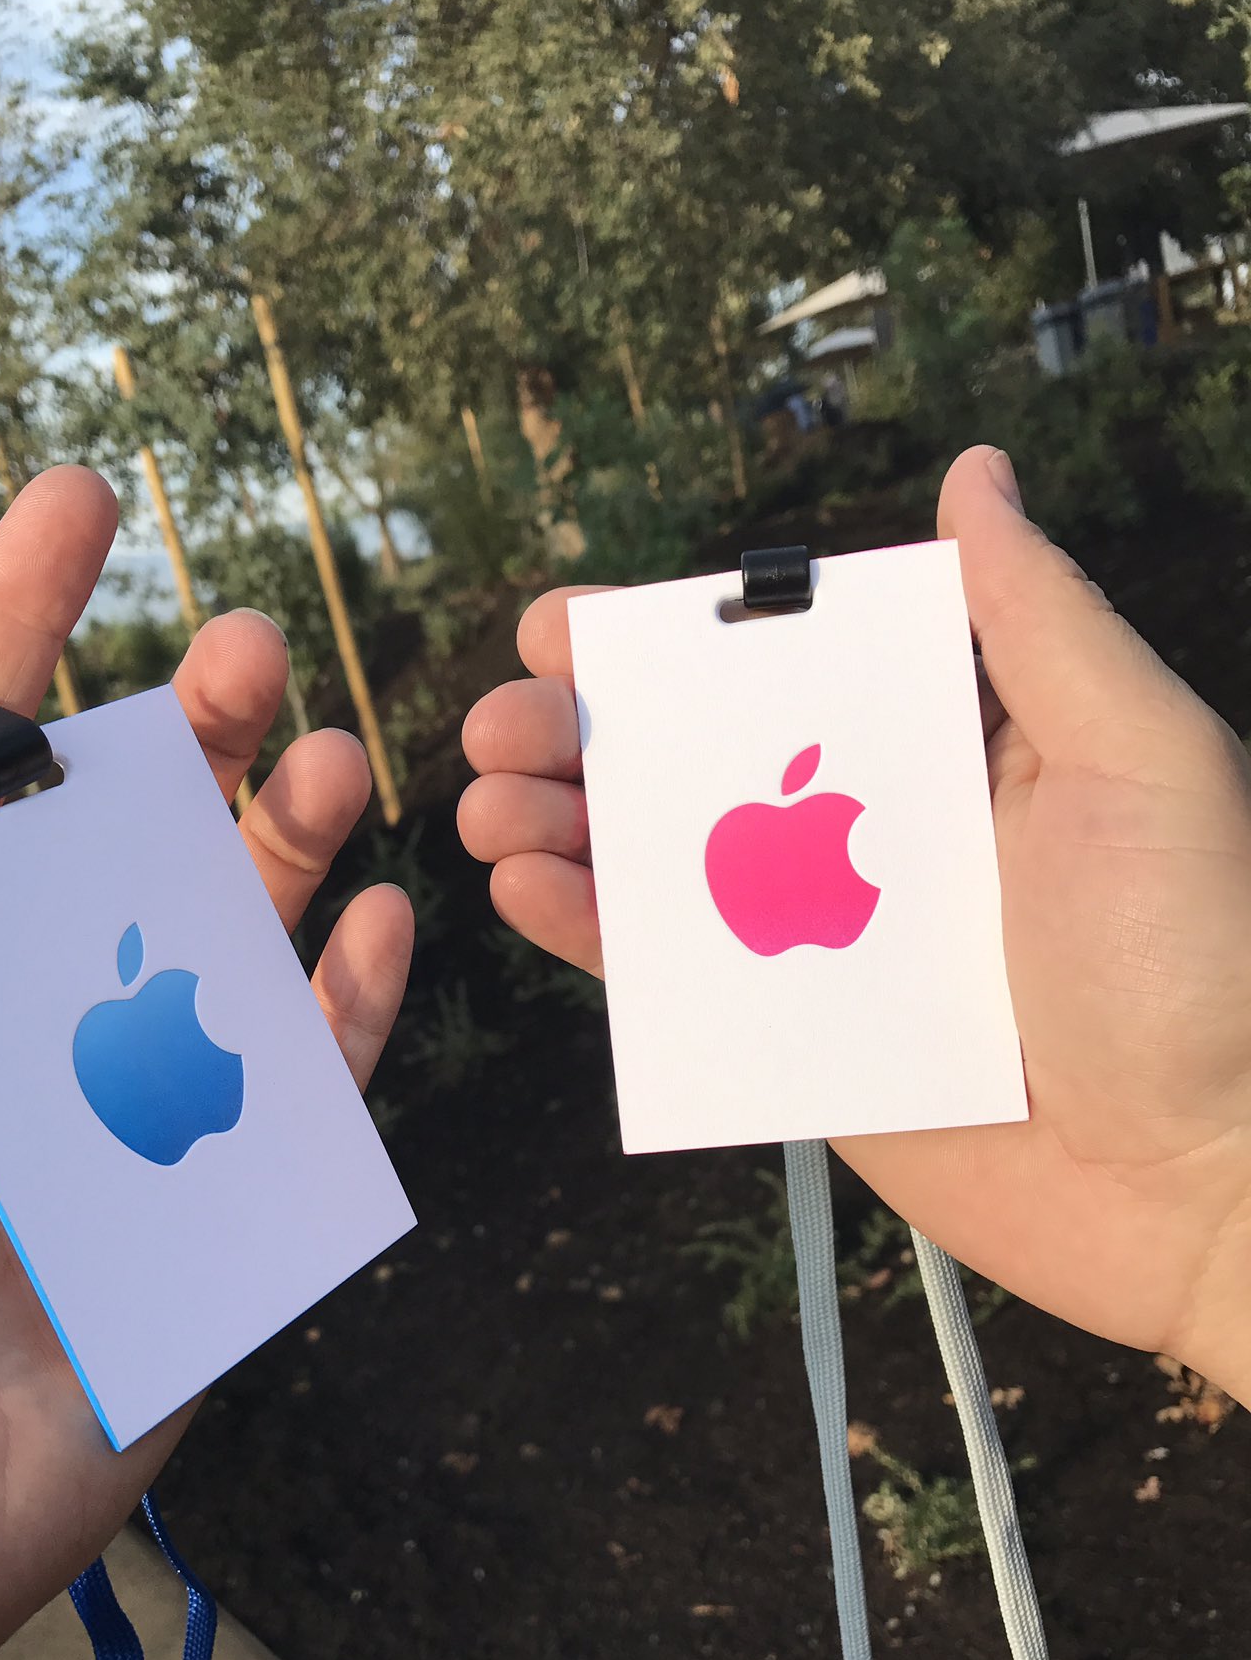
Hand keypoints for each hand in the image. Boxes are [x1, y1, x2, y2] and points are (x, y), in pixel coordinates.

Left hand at [0, 467, 412, 1659]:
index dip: (18, 624)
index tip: (78, 500)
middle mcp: (25, 1008)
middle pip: (132, 832)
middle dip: (191, 727)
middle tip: (246, 650)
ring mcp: (130, 1108)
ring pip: (239, 940)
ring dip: (289, 845)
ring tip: (327, 766)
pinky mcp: (210, 1216)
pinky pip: (306, 1097)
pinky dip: (351, 1012)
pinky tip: (378, 929)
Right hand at [460, 444, 1250, 1410]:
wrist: (1202, 1187)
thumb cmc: (1202, 966)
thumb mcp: (1140, 758)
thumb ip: (1040, 620)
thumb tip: (975, 473)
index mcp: (949, 752)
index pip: (784, 668)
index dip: (672, 640)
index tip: (573, 621)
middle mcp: (870, 838)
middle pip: (698, 762)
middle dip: (585, 731)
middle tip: (498, 719)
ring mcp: (823, 945)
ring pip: (664, 867)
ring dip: (562, 823)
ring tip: (481, 800)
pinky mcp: (795, 1044)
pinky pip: (674, 981)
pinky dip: (592, 933)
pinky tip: (526, 888)